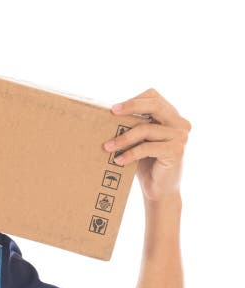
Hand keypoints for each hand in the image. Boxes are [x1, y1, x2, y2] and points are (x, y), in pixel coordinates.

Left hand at [103, 88, 190, 202]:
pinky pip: (147, 147)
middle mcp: (180, 123)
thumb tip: (107, 116)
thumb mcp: (138, 141)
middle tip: (112, 113)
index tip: (114, 108)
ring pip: (147, 128)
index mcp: (172, 116)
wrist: (159, 190)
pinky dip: (130, 153)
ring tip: (107, 147)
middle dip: (131, 107)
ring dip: (123, 138)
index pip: (154, 97)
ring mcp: (180, 136)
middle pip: (155, 105)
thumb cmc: (145, 164)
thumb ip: (131, 126)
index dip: (135, 100)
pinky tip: (118, 160)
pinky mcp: (176, 151)